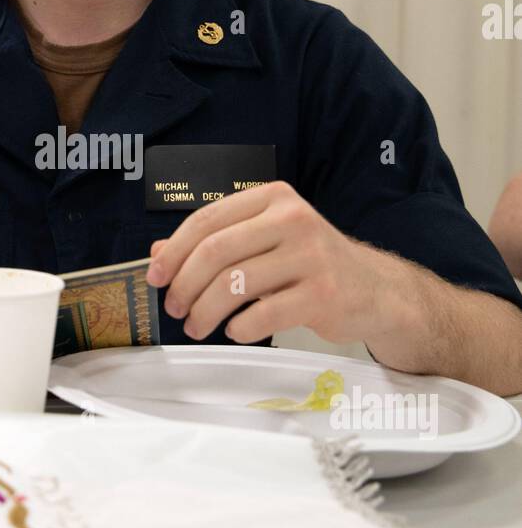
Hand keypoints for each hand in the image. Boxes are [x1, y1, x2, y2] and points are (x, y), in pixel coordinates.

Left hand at [145, 180, 384, 344]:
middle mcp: (293, 219)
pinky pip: (263, 314)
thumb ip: (216, 241)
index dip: (173, 251)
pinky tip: (235, 329)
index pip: (207, 219)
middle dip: (184, 285)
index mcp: (273, 198)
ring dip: (204, 312)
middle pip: (216, 252)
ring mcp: (311, 256)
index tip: (155, 276)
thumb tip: (158, 253)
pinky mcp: (323, 294)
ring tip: (196, 326)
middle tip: (174, 308)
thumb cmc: (310, 262)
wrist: (372, 288)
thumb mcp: (264, 239)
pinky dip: (239, 327)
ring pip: (235, 285)